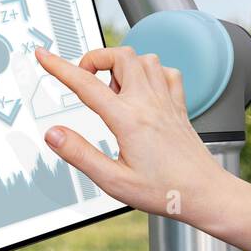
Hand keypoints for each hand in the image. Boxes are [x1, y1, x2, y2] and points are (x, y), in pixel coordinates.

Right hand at [35, 46, 250, 250]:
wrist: (205, 194)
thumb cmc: (164, 191)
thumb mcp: (112, 180)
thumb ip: (79, 154)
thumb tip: (53, 134)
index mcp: (128, 120)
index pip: (86, 84)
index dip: (59, 67)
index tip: (44, 56)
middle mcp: (149, 104)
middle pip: (120, 55)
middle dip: (95, 58)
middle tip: (85, 78)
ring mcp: (167, 102)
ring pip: (144, 58)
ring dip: (122, 63)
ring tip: (112, 88)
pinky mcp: (179, 106)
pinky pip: (166, 72)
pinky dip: (150, 72)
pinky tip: (142, 89)